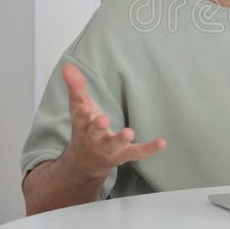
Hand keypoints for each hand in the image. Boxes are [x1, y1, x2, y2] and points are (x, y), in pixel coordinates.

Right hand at [61, 62, 166, 178]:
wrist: (86, 162)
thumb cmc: (85, 128)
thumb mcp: (79, 107)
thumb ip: (76, 87)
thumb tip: (67, 65)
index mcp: (82, 125)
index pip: (80, 119)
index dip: (82, 115)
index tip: (84, 108)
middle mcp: (94, 138)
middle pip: (95, 133)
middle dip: (98, 127)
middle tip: (103, 121)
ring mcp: (109, 148)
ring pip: (115, 145)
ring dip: (121, 139)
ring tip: (129, 132)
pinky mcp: (124, 154)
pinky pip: (137, 153)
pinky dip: (149, 149)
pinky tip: (162, 143)